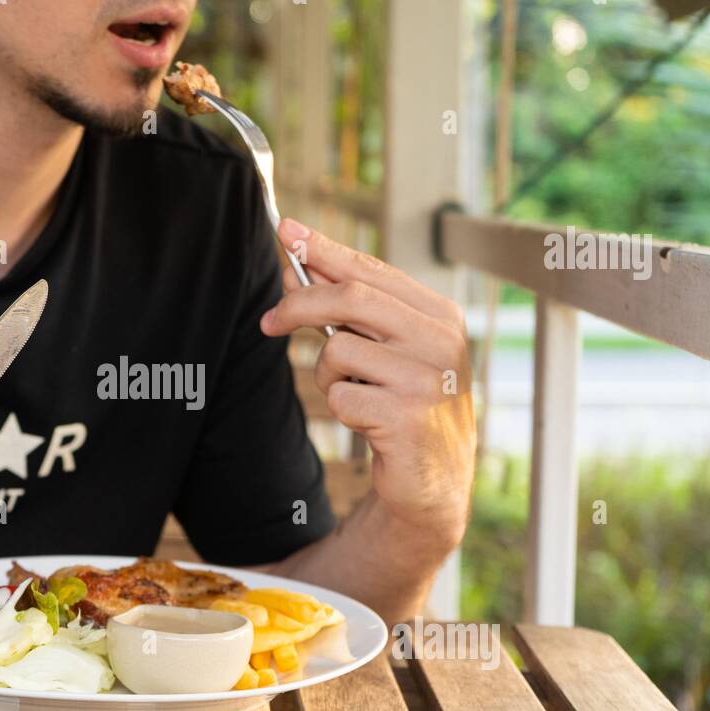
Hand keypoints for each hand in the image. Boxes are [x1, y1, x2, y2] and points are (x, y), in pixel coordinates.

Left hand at [262, 219, 475, 551]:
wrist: (435, 480)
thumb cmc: (405, 406)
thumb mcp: (386, 351)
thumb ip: (351, 311)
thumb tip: (299, 265)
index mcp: (439, 315)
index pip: (371, 270)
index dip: (323, 249)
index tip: (285, 230)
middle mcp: (441, 340)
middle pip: (351, 298)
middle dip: (299, 305)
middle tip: (268, 322)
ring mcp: (427, 379)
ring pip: (339, 350)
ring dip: (328, 375)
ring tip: (356, 393)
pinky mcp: (407, 418)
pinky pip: (341, 397)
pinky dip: (342, 409)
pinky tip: (368, 423)